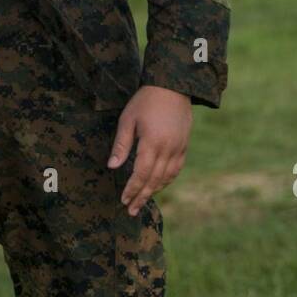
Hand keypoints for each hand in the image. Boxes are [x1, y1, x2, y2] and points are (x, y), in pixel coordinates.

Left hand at [107, 85, 191, 214]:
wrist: (173, 86)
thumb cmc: (145, 101)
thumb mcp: (128, 119)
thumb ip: (121, 144)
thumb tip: (113, 167)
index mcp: (152, 143)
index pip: (141, 174)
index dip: (132, 189)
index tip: (123, 200)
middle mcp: (168, 149)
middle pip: (154, 180)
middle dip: (142, 196)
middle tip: (132, 210)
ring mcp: (179, 148)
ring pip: (167, 177)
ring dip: (155, 190)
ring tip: (143, 201)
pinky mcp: (184, 145)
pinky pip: (176, 168)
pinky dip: (167, 180)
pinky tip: (159, 185)